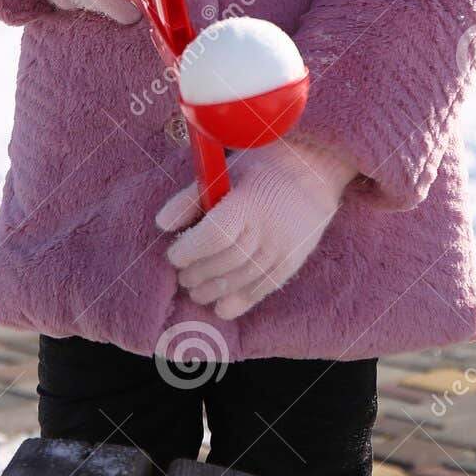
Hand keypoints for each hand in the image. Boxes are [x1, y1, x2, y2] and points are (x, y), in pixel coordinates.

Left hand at [159, 137, 356, 317]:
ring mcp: (283, 247)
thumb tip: (161, 223)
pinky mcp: (293, 261)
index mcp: (248, 202)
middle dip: (198, 273)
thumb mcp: (224, 173)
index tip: (173, 255)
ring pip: (243, 278)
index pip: (215, 235)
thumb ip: (191, 199)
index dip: (190, 251)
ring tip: (196, 291)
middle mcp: (267, 227)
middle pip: (227, 261)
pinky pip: (265, 288)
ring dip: (214, 291)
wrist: (313, 170)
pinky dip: (241, 302)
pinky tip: (222, 308)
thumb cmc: (260, 168)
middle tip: (183, 276)